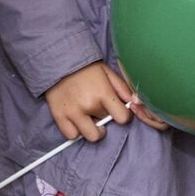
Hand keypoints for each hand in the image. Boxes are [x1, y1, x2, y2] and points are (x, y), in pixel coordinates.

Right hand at [43, 62, 166, 142]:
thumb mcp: (108, 72)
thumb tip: (136, 102)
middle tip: (100, 111)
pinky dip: (76, 131)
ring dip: (92, 130)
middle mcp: (88, 105)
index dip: (123, 115)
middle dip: (105, 119)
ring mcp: (73, 112)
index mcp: (103, 93)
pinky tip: (77, 122)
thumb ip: (123, 89)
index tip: (118, 111)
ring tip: (90, 120)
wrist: (59, 59)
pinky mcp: (59, 115)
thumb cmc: (86, 67)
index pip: (122, 118)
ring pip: (90, 136)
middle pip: (105, 125)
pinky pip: (71, 135)